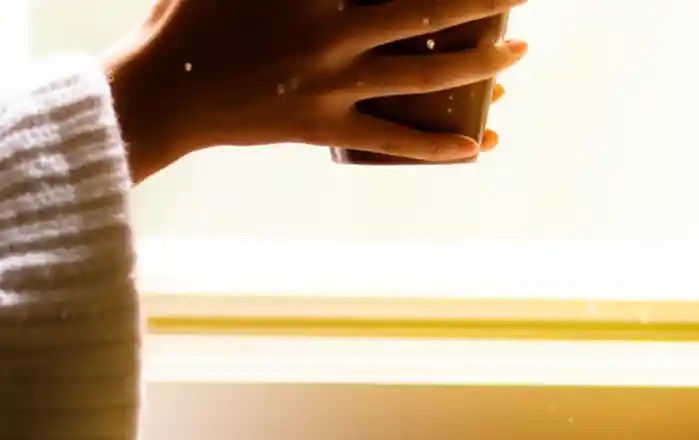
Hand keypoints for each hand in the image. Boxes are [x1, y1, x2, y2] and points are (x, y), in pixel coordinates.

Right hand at [103, 0, 527, 182]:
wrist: (161, 92)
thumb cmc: (192, 19)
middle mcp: (331, 36)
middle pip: (426, 15)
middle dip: (483, 3)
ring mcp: (331, 86)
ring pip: (424, 79)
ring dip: (480, 68)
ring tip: (519, 56)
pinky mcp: (324, 127)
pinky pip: (393, 141)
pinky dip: (437, 148)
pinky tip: (478, 145)